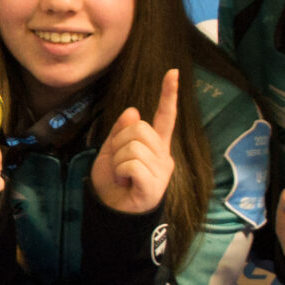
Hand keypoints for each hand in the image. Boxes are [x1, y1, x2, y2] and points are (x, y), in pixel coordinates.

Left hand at [89, 68, 178, 214]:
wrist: (111, 212)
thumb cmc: (113, 183)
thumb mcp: (110, 152)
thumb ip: (120, 132)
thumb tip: (133, 110)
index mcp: (155, 145)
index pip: (165, 116)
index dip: (168, 94)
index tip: (173, 72)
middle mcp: (163, 154)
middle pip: (139, 129)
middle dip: (120, 142)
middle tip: (119, 163)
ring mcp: (162, 169)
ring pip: (133, 146)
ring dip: (119, 160)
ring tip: (123, 175)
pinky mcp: (155, 184)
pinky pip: (132, 164)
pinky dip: (121, 171)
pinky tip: (126, 182)